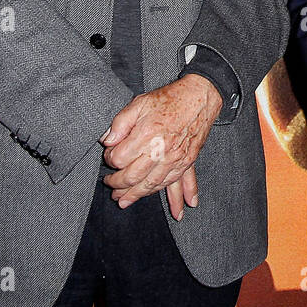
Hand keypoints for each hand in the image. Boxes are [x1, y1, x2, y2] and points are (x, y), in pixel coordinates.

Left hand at [102, 74, 221, 214]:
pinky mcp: (188, 160)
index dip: (109, 160)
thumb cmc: (169, 98)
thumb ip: (120, 123)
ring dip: (138, 196)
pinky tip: (178, 211)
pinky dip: (179, 198)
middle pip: (133, 177)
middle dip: (118, 185)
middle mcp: (161, 151)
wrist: (200, 96)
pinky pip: (181, 182)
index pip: (119, 159)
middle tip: (110, 187)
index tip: (108, 157)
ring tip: (125, 201)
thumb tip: (106, 141)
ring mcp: (176, 158)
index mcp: (147, 135)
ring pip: (153, 185)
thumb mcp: (139, 103)